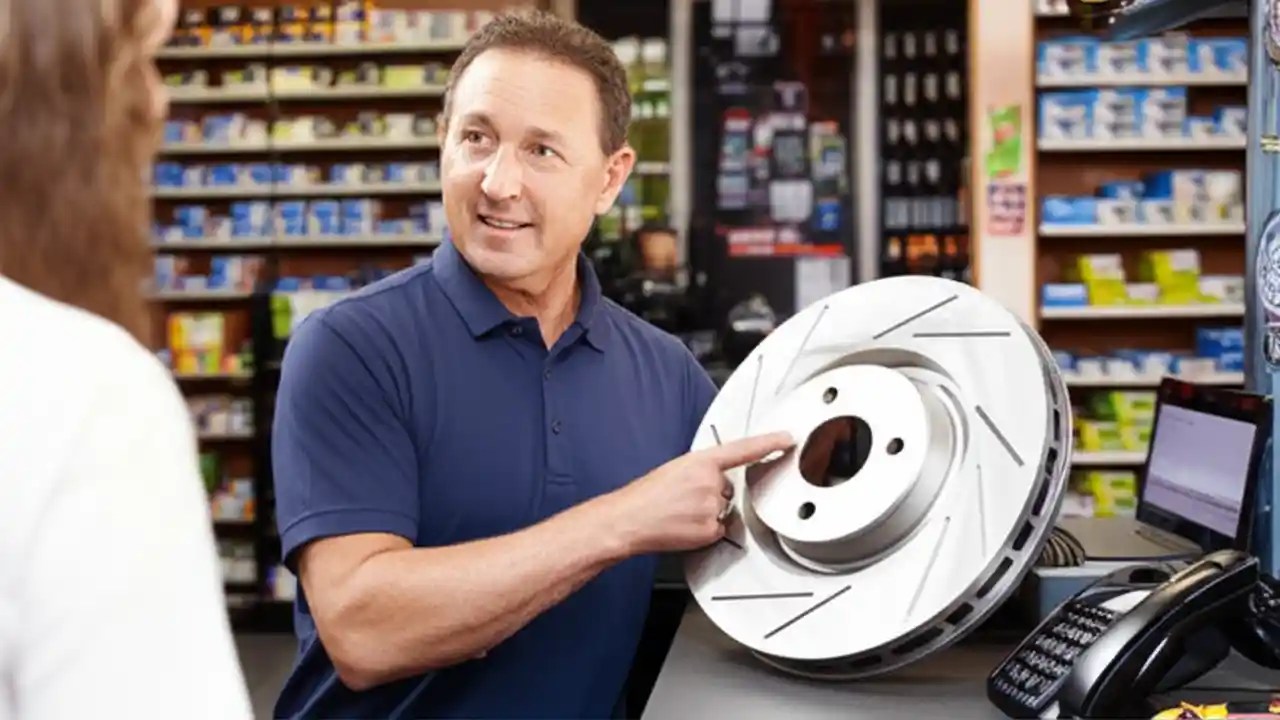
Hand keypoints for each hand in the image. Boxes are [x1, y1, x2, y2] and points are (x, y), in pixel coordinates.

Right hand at [604, 431, 795, 554]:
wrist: (628, 520)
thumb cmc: (645, 496)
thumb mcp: (674, 470)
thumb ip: (700, 471)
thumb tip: (715, 480)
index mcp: (700, 461)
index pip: (743, 449)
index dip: (768, 443)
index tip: (787, 439)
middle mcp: (710, 482)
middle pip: (728, 488)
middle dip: (712, 493)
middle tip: (684, 498)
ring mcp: (711, 506)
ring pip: (723, 509)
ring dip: (707, 512)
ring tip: (680, 513)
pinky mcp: (710, 529)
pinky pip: (718, 529)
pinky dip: (705, 529)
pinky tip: (685, 525)